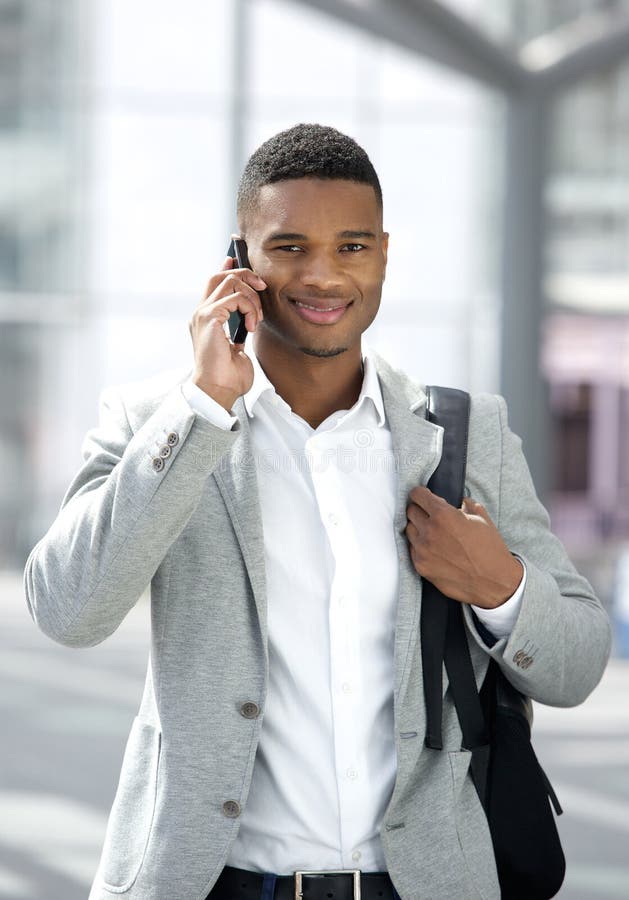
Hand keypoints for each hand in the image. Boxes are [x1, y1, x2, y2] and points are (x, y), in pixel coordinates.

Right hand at [189, 256, 265, 410]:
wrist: (218, 391)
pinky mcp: (208, 317)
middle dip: (244, 273)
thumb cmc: (228, 376)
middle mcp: (200, 313)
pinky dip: (249, 309)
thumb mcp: (237, 347)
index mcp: (206, 319)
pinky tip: (252, 326)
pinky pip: (235, 298)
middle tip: (262, 286)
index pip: (214, 283)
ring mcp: (202, 314)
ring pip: (230, 282)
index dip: (227, 267)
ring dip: (252, 297)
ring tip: (257, 319)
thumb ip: (239, 330)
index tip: (237, 258)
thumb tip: (249, 320)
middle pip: (219, 275)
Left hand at [405, 486, 522, 607]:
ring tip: (433, 532)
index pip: (417, 495)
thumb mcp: (481, 518)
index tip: (423, 496)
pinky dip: (420, 545)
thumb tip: (457, 501)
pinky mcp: (420, 566)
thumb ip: (465, 504)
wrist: (493, 581)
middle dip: (420, 509)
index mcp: (443, 515)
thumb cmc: (490, 549)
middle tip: (430, 514)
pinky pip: (412, 549)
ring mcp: (422, 550)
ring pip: (409, 530)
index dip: (421, 494)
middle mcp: (429, 531)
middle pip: (411, 511)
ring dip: (418, 527)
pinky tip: (433, 547)